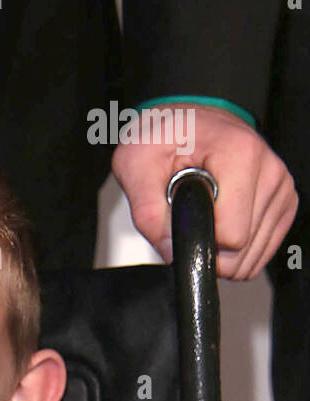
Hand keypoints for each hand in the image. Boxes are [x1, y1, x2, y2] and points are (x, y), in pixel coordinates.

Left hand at [111, 106, 297, 279]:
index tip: (183, 219)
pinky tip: (221, 223)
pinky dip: (237, 250)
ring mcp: (280, 186)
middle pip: (241, 251)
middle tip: (191, 215)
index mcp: (239, 154)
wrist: (186, 122)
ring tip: (206, 213)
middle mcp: (268, 169)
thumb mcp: (137, 167)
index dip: (199, 240)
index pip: (231, 236)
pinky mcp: (283, 202)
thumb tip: (172, 253)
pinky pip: (261, 252)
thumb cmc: (164, 138)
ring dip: (221, 249)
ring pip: (251, 256)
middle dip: (209, 247)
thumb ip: (149, 215)